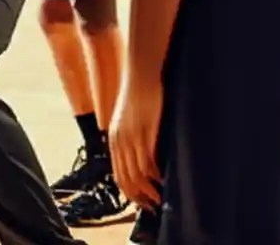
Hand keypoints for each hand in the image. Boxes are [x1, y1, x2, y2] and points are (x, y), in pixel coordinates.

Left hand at [109, 74, 163, 209]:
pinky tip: (166, 180)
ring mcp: (132, 136)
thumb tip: (139, 159)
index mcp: (114, 140)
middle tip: (154, 207)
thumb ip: (130, 139)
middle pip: (126, 179)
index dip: (130, 193)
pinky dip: (157, 174)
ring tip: (162, 199)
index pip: (118, 175)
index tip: (142, 204)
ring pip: (138, 173)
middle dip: (140, 197)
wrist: (140, 72)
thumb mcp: (128, 120)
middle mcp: (120, 140)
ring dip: (150, 190)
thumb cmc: (138, 94)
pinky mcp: (146, 129)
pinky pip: (149, 159)